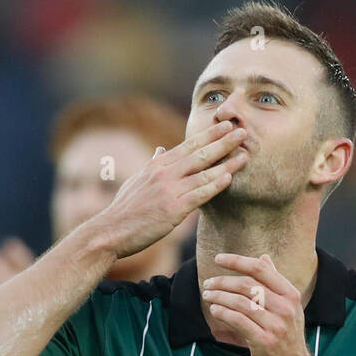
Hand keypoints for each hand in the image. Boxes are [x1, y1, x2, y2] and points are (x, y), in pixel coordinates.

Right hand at [100, 120, 248, 261]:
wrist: (111, 231)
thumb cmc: (124, 209)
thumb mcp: (137, 180)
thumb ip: (152, 163)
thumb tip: (160, 148)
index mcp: (157, 164)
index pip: (188, 145)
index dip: (209, 134)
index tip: (226, 125)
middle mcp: (164, 173)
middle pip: (200, 153)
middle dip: (223, 141)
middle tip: (243, 131)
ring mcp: (169, 190)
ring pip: (203, 172)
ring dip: (226, 163)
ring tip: (245, 154)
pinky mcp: (173, 209)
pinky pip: (199, 195)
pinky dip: (215, 185)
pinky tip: (229, 178)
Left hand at [201, 253, 315, 355]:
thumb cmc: (288, 340)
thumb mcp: (289, 308)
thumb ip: (275, 284)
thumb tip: (264, 258)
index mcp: (290, 295)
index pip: (260, 269)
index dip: (237, 260)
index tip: (218, 258)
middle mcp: (285, 307)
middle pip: (247, 284)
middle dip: (223, 281)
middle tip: (208, 284)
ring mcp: (276, 325)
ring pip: (240, 302)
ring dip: (219, 297)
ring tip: (207, 296)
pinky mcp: (264, 341)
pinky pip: (238, 321)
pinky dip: (223, 313)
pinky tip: (214, 310)